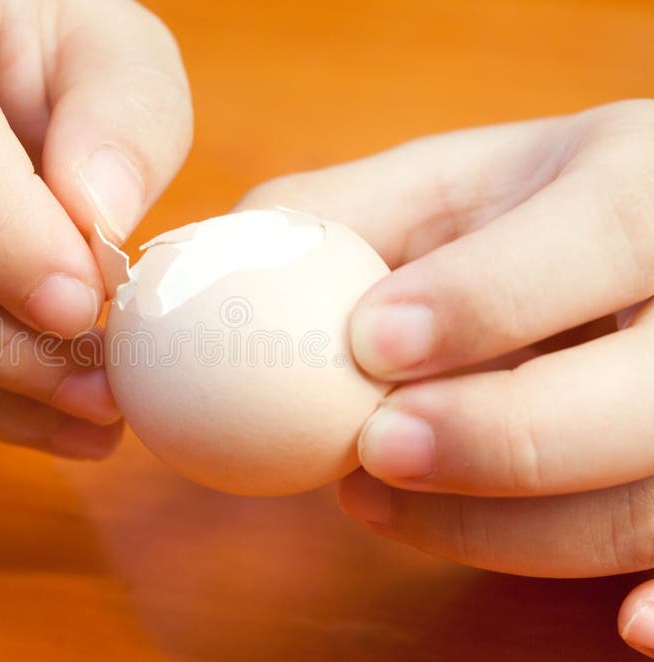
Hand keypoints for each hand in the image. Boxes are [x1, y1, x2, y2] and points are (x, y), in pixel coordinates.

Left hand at [238, 99, 653, 655]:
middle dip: (508, 434)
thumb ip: (342, 212)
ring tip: (376, 502)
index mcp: (643, 186)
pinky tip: (623, 628)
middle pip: (653, 390)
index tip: (370, 343)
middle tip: (379, 448)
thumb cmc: (515, 223)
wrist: (636, 258)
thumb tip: (219, 259)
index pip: (601, 233)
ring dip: (522, 527)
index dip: (489, 298)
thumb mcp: (441, 188)